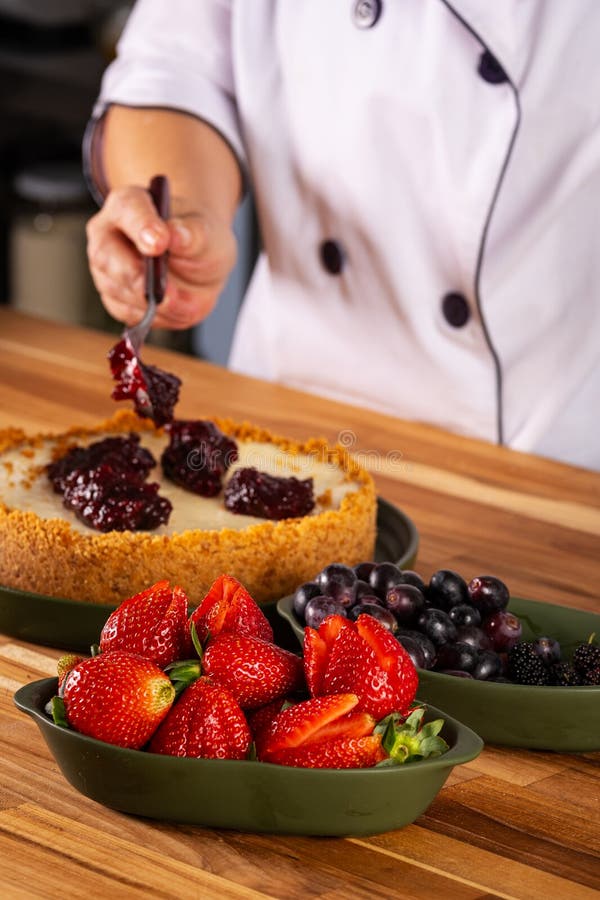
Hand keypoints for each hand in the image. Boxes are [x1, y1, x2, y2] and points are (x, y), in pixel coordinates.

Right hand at [86, 185, 236, 329]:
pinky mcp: (114, 297)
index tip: (160, 243)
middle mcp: (109, 234)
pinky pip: (126, 312)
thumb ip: (193, 234)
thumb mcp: (208, 234)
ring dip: (150, 303)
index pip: (128, 209)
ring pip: (115, 289)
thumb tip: (177, 235)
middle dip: (137, 278)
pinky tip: (173, 310)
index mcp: (130, 204)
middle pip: (107, 256)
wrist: (199, 264)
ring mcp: (107, 268)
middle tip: (166, 293)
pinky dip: (152, 317)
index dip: (142, 227)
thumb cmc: (198, 241)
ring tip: (182, 302)